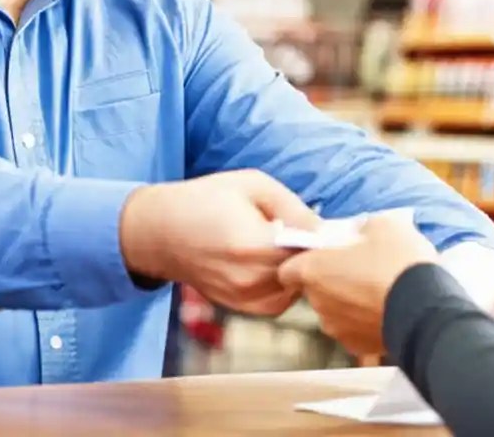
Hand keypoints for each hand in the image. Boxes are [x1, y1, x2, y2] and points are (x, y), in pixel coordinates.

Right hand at [119, 169, 321, 315]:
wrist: (159, 232)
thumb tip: (324, 229)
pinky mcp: (239, 308)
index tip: (335, 230)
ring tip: (284, 246)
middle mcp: (249, 279)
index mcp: (253, 244)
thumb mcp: (251, 185)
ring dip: (297, 271)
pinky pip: (278, 302)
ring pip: (295, 290)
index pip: (310, 251)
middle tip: (310, 234)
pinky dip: (282, 285)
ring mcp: (243, 298)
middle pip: (305, 273)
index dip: (325, 240)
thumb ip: (292, 207)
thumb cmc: (204, 200)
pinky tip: (268, 262)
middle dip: (312, 255)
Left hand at [278, 214, 439, 356]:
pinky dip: (365, 321)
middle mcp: (319, 303)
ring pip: (335, 311)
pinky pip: (355, 329)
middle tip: (358, 267)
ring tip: (377, 290)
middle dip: (332, 280)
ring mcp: (338, 329)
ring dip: (349, 302)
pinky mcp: (359, 347)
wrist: (427, 311)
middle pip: (315, 289)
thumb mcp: (383, 225)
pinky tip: (387, 309)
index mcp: (314, 271)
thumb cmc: (398, 262)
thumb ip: (362, 228)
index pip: (287, 270)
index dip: (302, 261)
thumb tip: (361, 231)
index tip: (322, 254)